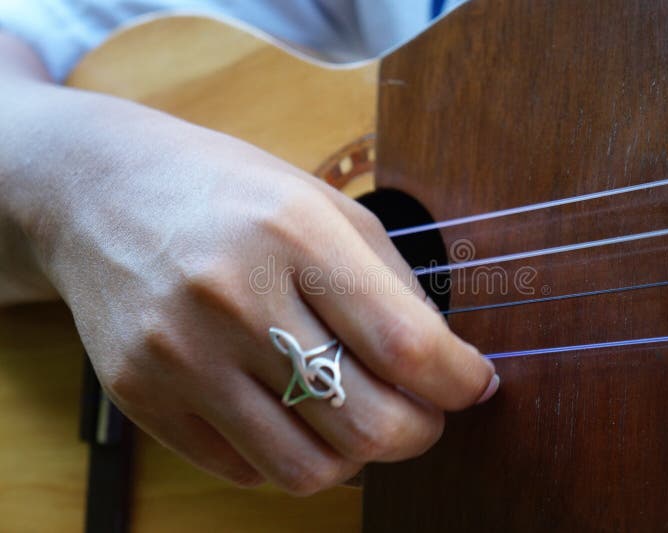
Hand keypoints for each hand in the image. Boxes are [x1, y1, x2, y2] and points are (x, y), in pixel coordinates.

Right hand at [20, 92, 498, 493]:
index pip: (404, 344)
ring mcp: (180, 355)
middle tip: (424, 412)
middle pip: (364, 422)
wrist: (100, 194)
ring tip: (360, 418)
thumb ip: (389, 282)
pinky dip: (290, 453)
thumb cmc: (227, 193)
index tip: (473, 385)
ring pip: (307, 467)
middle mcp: (232, 297)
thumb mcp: (321, 203)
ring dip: (357, 456)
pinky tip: (292, 414)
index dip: (458, 381)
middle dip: (420, 431)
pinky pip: (245, 469)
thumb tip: (445, 360)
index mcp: (293, 234)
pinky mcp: (143, 396)